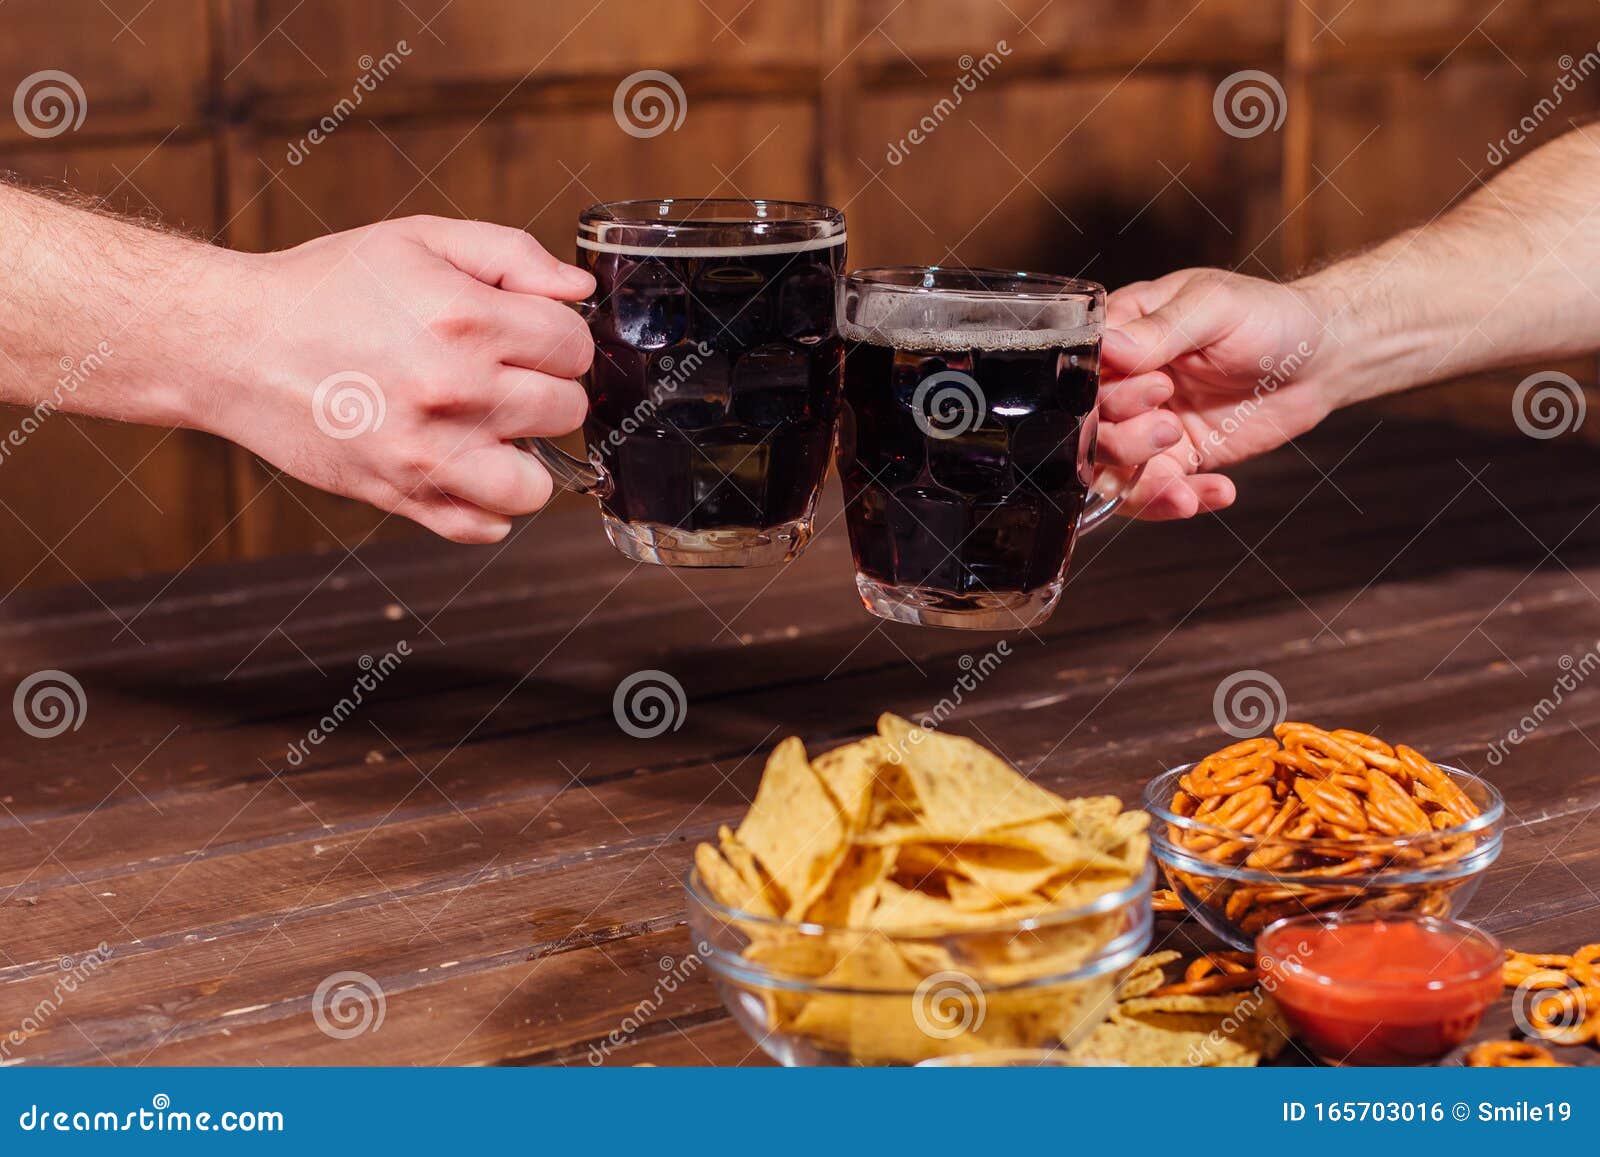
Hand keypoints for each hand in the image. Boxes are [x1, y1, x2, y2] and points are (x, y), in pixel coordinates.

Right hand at [207, 215, 595, 542]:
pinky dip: (485, 506)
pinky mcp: (401, 494)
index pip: (573, 346)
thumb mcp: (420, 238)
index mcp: (466, 319)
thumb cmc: (328, 287)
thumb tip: (579, 291)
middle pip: (566, 410)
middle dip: (546, 390)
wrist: (237, 344)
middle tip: (505, 377)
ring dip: (525, 458)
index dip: (558, 338)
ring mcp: (428, 451)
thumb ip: (512, 255)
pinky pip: (482, 527)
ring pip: (536, 484)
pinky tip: (465, 466)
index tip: (529, 337)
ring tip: (493, 429)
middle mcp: (454, 389)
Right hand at [1099, 268, 1339, 518]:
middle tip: (1170, 426)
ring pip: (1112, 472)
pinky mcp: (1175, 458)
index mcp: (1123, 334)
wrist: (1322, 359)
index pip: (1082, 374)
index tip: (1154, 388)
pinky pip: (1156, 492)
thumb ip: (1160, 329)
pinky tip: (1218, 491)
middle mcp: (1125, 383)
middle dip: (1125, 440)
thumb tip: (1109, 345)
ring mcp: (1147, 424)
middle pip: (1089, 430)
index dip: (1104, 393)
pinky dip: (1179, 501)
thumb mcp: (1216, 308)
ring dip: (1145, 484)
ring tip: (1185, 483)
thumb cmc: (1269, 316)